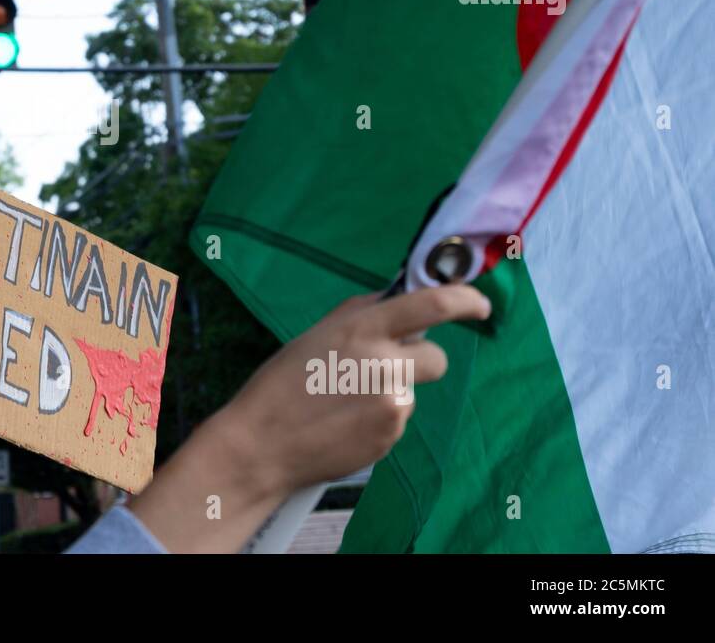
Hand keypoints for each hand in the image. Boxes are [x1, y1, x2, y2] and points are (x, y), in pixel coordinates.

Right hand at [127, 283, 489, 552]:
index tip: (478, 304)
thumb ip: (358, 313)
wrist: (262, 444)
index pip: (432, 306)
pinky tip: (344, 423)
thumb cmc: (280, 384)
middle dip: (420, 360)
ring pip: (411, 390)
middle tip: (382, 368)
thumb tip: (394, 296)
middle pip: (436, 358)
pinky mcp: (390, 435)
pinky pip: (397, 419)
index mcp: (361, 330)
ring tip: (344, 403)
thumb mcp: (316, 334)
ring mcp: (391, 404)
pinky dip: (378, 419)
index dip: (465, 301)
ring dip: (390, 392)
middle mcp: (384, 364)